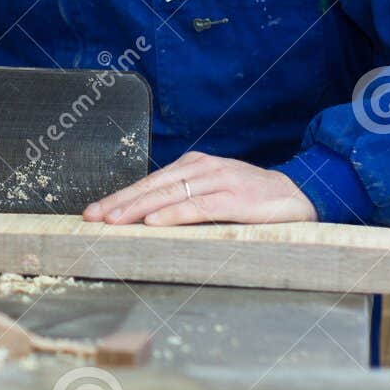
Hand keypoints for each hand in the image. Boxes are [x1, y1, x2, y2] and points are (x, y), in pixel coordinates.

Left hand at [82, 151, 317, 225]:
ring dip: (138, 209)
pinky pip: (200, 207)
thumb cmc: (247, 198)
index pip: (148, 182)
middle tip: (92, 218)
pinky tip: (154, 223)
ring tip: (113, 221)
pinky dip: (174, 214)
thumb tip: (142, 218)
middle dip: (119, 202)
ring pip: (171, 194)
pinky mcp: (237, 199)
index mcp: (192, 165)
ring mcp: (220, 181)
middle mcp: (202, 168)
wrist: (297, 195)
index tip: (92, 212)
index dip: (119, 197)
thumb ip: (183, 199)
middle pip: (153, 186)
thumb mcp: (211, 193)